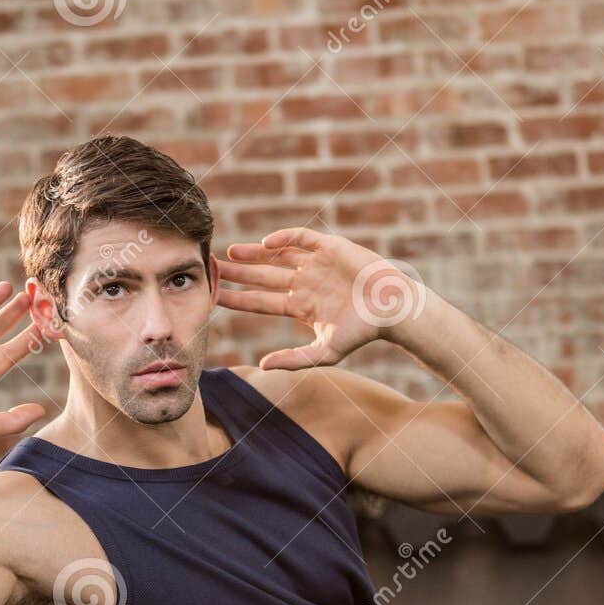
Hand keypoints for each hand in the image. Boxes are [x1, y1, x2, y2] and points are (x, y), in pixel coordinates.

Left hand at [215, 227, 425, 370]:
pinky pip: (301, 238)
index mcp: (301, 306)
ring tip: (231, 252)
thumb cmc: (362, 333)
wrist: (391, 310)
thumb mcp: (325, 352)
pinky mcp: (330, 247)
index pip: (261, 301)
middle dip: (238, 273)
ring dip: (254, 253)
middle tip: (212, 267)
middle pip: (262, 276)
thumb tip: (262, 366)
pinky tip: (265, 243)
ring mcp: (316, 264)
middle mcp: (304, 283)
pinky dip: (284, 238)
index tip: (213, 295)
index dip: (237, 298)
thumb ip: (293, 359)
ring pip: (277, 255)